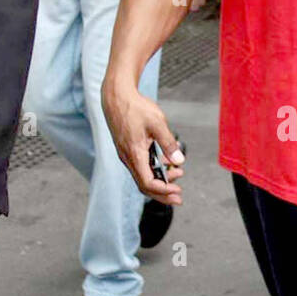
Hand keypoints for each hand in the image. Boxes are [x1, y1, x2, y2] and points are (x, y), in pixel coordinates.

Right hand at [102, 79, 184, 204]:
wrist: (116, 97)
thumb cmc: (135, 107)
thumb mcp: (157, 123)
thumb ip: (168, 143)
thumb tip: (179, 160)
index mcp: (134, 154)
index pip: (147, 182)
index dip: (163, 190)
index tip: (177, 190)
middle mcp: (127, 158)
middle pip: (144, 186)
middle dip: (162, 194)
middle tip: (178, 198)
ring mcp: (126, 155)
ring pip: (142, 177)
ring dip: (160, 181)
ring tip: (177, 176)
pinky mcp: (127, 150)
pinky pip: (140, 167)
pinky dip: (154, 170)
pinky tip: (166, 164)